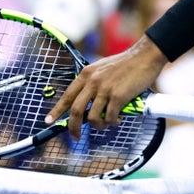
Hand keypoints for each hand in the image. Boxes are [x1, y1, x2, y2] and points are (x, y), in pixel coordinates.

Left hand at [45, 36, 167, 138]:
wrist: (144, 56)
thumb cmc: (126, 64)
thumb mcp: (102, 69)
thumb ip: (93, 83)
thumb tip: (87, 103)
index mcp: (86, 74)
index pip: (67, 95)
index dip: (57, 110)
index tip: (49, 121)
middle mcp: (92, 82)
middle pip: (75, 110)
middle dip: (73, 128)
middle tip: (76, 137)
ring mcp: (105, 89)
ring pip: (93, 118)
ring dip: (99, 126)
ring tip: (108, 123)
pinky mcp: (118, 97)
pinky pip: (110, 118)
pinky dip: (113, 123)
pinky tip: (118, 119)